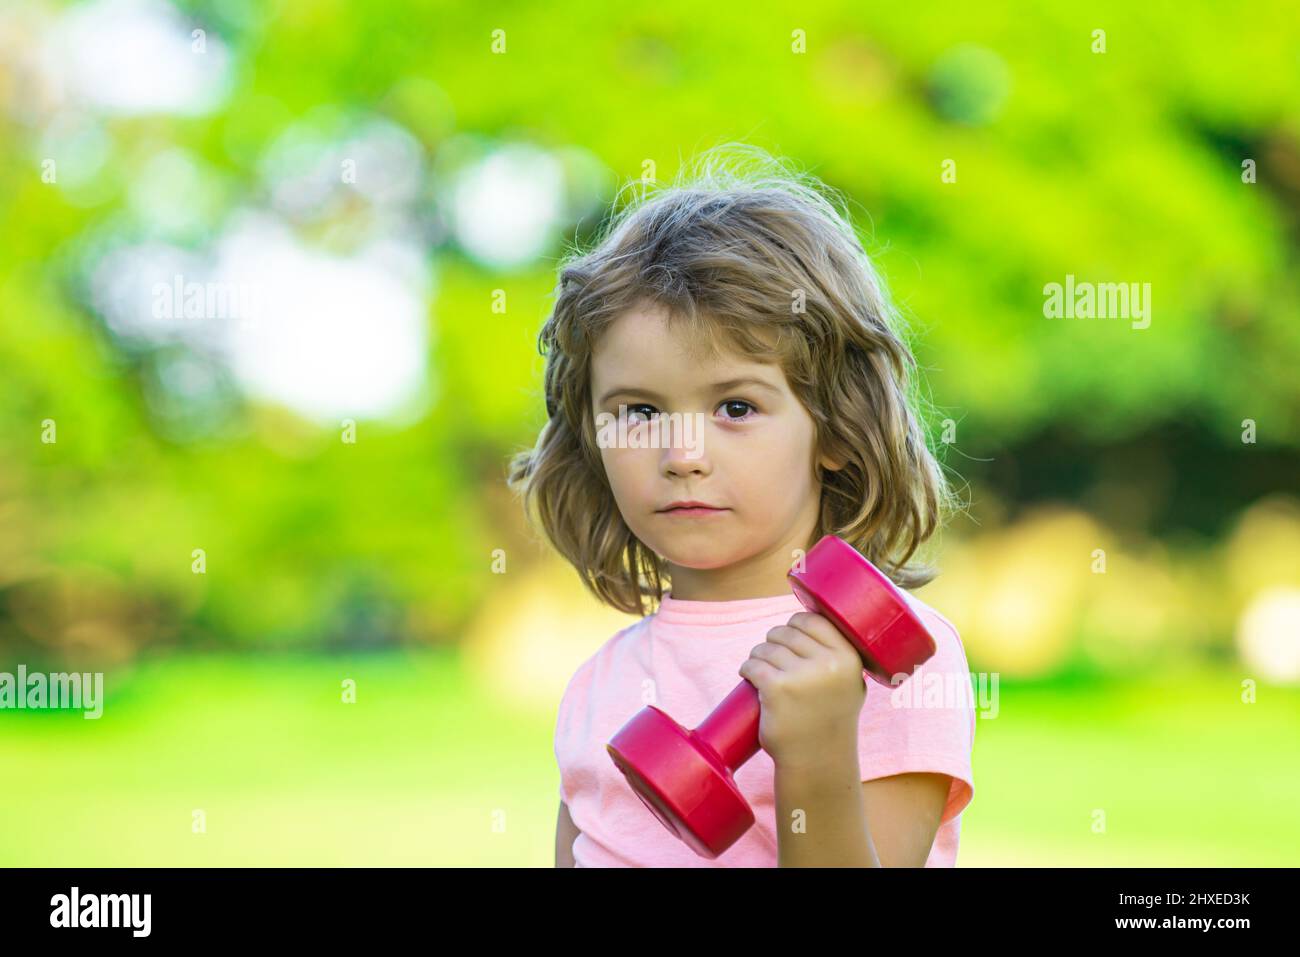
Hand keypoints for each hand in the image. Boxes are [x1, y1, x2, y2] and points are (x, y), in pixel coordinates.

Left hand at [737, 611, 866, 768]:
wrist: (818, 762)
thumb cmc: (830, 721)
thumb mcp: (849, 685)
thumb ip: (839, 657)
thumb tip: (812, 621)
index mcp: (849, 658)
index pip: (812, 620)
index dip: (794, 625)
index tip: (788, 639)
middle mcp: (828, 664)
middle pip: (786, 632)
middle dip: (773, 642)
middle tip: (771, 660)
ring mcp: (802, 676)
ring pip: (766, 648)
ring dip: (758, 656)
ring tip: (761, 672)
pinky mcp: (777, 689)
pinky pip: (753, 665)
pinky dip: (746, 668)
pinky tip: (748, 675)